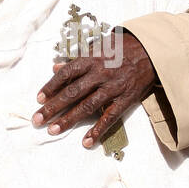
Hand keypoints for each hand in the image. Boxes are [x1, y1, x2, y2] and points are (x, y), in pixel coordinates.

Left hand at [32, 30, 157, 148]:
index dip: (51, 87)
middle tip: (37, 120)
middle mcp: (100, 73)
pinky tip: (86, 141)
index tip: (39, 99)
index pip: (66, 74)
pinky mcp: (126, 99)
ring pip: (87, 106)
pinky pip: (109, 117)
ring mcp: (113, 88)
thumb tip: (55, 67)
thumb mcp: (98, 46)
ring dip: (69, 119)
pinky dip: (98, 130)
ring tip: (53, 130)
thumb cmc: (121, 48)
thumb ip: (76, 59)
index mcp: (91, 59)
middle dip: (53, 107)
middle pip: (72, 92)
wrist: (151, 51)